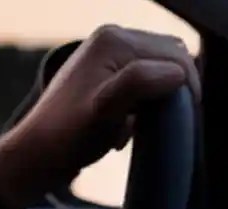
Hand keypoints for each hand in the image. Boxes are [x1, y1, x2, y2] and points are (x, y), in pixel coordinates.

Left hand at [0, 25, 200, 208]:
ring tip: (145, 123)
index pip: (176, 55)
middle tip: (164, 124)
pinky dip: (150, 100)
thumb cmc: (72, 135)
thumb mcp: (107, 109)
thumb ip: (140, 82)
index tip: (182, 121)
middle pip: (172, 58)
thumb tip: (177, 73)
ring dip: (164, 96)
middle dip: (175, 90)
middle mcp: (113, 37)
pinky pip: (148, 77)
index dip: (188, 87)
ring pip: (162, 68)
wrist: (40, 153)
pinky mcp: (109, 69)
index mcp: (115, 40)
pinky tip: (133, 122)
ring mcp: (109, 52)